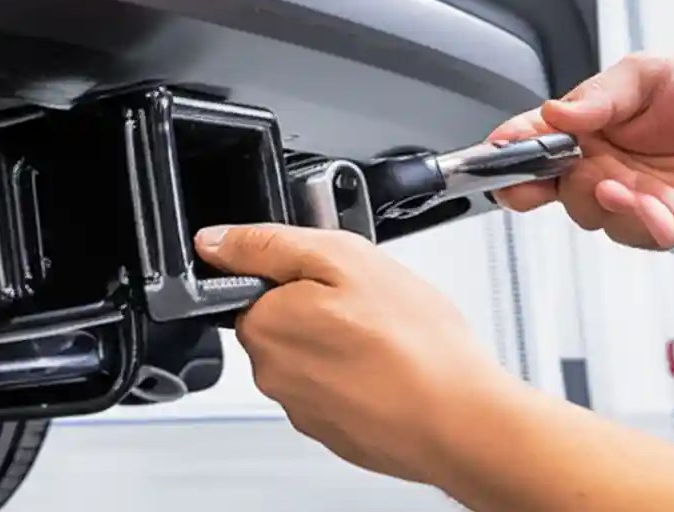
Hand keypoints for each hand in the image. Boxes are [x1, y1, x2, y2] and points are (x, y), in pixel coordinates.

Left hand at [194, 223, 514, 485]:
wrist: (461, 421)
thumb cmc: (414, 343)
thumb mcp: (340, 257)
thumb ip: (266, 244)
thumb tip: (212, 241)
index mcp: (263, 324)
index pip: (253, 284)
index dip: (298, 272)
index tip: (333, 278)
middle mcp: (270, 372)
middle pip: (282, 319)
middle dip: (319, 306)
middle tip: (367, 306)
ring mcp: (301, 406)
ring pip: (311, 354)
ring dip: (341, 342)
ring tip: (386, 340)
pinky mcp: (331, 431)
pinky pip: (335, 388)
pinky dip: (358, 377)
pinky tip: (391, 370)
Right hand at [489, 51, 673, 248]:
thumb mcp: (646, 74)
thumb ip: (596, 97)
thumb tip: (553, 115)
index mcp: (585, 128)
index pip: (530, 141)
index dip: (506, 151)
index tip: (496, 153)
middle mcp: (601, 164)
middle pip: (548, 188)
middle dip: (543, 187)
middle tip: (558, 174)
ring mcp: (632, 196)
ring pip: (590, 216)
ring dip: (599, 205)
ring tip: (620, 186)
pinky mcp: (668, 221)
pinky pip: (640, 234)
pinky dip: (641, 224)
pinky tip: (651, 204)